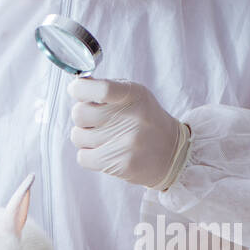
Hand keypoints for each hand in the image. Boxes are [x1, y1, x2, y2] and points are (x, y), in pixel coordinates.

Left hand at [68, 77, 190, 190]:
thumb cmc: (146, 120)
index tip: (77, 90)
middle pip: (79, 113)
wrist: (173, 153)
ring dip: (85, 137)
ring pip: (77, 136)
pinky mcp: (121, 164)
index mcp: (133, 95)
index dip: (79, 88)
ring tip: (105, 137)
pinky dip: (89, 155)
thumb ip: (106, 89)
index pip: (99, 89)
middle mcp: (131, 117)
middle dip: (82, 116)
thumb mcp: (134, 96)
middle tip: (97, 120)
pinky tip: (105, 151)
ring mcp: (126, 142)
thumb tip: (76, 86)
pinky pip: (82, 157)